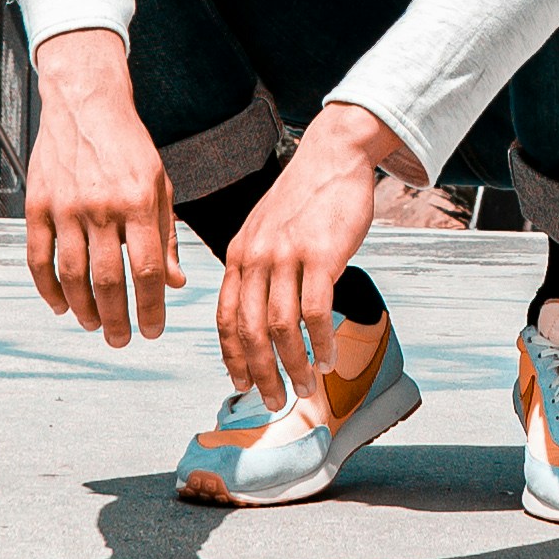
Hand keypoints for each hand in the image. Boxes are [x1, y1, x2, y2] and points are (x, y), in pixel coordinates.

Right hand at [23, 32, 182, 347]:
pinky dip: (47, 288)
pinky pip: (38, 257)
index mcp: (139, 202)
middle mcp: (102, 206)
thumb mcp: (159, 186)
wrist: (86, 104)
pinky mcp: (38, 204)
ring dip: (83, 310)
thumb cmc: (129, 147)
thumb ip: (166, 236)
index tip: (153, 331)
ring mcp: (66, 207)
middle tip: (121, 340)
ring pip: (72, 275)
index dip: (151, 309)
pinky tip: (60, 306)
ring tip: (94, 326)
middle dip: (116, 320)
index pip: (147, 271)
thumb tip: (175, 285)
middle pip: (108, 281)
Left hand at [218, 100, 415, 400]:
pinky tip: (328, 358)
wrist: (332, 156)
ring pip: (280, 327)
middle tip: (274, 401)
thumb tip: (259, 316)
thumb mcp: (265, 230)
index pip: (225, 318)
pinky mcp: (319, 253)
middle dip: (260, 374)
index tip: (241, 385)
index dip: (232, 357)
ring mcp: (286, 255)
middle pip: (249, 330)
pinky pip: (314, 310)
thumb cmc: (303, 198)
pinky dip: (319, 341)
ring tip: (306, 388)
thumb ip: (257, 268)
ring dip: (292, 365)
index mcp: (238, 255)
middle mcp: (255, 257)